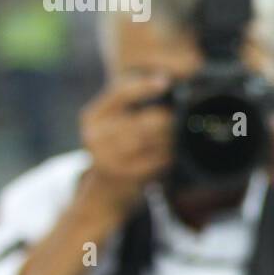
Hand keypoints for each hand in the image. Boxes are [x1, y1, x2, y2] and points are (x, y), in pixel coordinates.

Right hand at [77, 74, 172, 223]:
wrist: (103, 193)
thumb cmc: (117, 150)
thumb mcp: (113, 125)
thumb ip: (131, 105)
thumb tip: (165, 81)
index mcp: (92, 117)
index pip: (120, 93)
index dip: (144, 86)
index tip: (166, 82)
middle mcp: (94, 136)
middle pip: (144, 120)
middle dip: (168, 119)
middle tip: (182, 118)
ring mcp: (106, 157)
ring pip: (153, 140)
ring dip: (171, 138)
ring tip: (180, 136)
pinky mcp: (123, 175)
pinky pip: (157, 159)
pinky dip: (168, 156)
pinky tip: (172, 156)